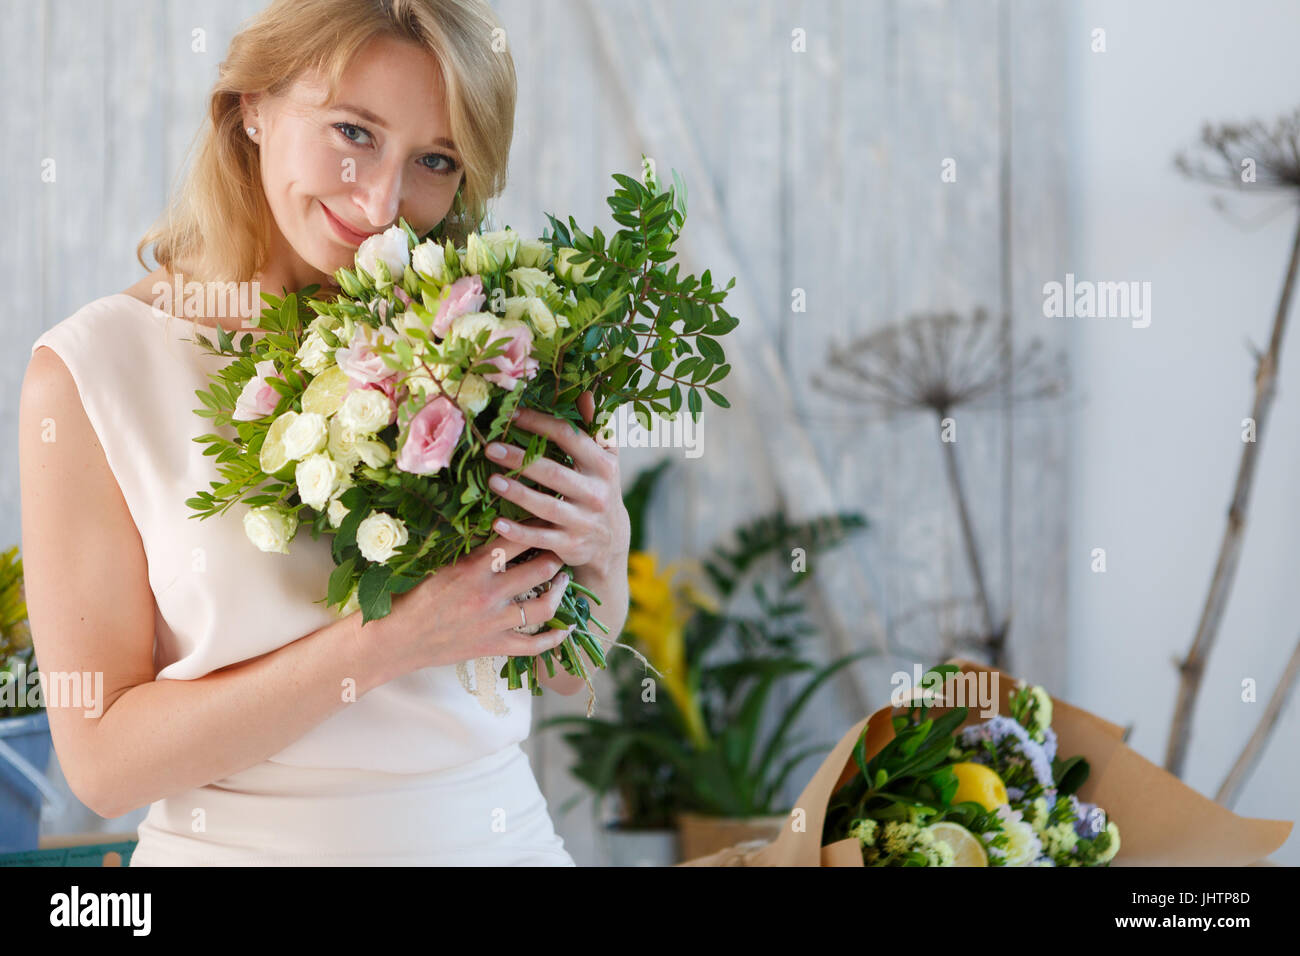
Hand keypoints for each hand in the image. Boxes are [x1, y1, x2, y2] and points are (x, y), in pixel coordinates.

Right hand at [374, 534, 572, 673]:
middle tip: (561, 548)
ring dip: (559, 591)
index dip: (536, 526)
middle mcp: (489, 594)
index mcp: (473, 568)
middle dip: (556, 556)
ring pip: (544, 606)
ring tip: (563, 579)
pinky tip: (566, 628)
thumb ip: (472, 555)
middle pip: (540, 569)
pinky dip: (554, 638)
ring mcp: (494, 623)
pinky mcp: (494, 646)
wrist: (397, 638)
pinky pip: (534, 645)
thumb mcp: (441, 566)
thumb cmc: (413, 597)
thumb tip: (500, 534)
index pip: (516, 538)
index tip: (546, 518)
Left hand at [482, 391, 629, 574]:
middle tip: (490, 448)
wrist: (611, 543)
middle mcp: (596, 493)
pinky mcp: (570, 545)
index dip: (539, 424)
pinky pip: (540, 537)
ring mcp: (583, 521)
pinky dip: (518, 532)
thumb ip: (595, 429)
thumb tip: (584, 393)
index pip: (570, 437)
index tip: (512, 415)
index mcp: (603, 466)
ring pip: (546, 506)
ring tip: (492, 480)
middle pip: (554, 472)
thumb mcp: (605, 460)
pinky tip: (497, 523)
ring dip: (516, 493)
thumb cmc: (599, 490)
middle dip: (520, 459)